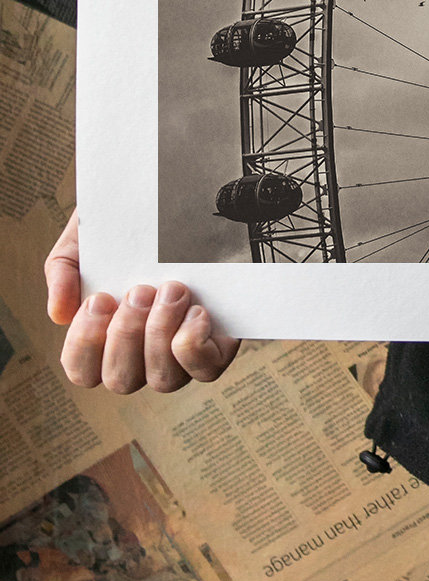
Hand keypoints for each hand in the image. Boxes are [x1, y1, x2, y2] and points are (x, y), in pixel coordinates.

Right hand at [45, 209, 239, 393]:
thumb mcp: (85, 241)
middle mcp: (141, 355)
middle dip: (127, 335)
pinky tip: (195, 311)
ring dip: (161, 335)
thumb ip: (62, 272)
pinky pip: (206, 369)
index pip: (83, 372)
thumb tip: (59, 315)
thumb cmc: (126, 227)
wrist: (176, 200)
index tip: (99, 299)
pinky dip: (195, 346)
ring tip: (172, 288)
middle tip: (140, 290)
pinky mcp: (217, 341)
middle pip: (121, 380)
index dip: (86, 344)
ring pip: (163, 380)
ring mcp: (179, 353)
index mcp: (105, 338)